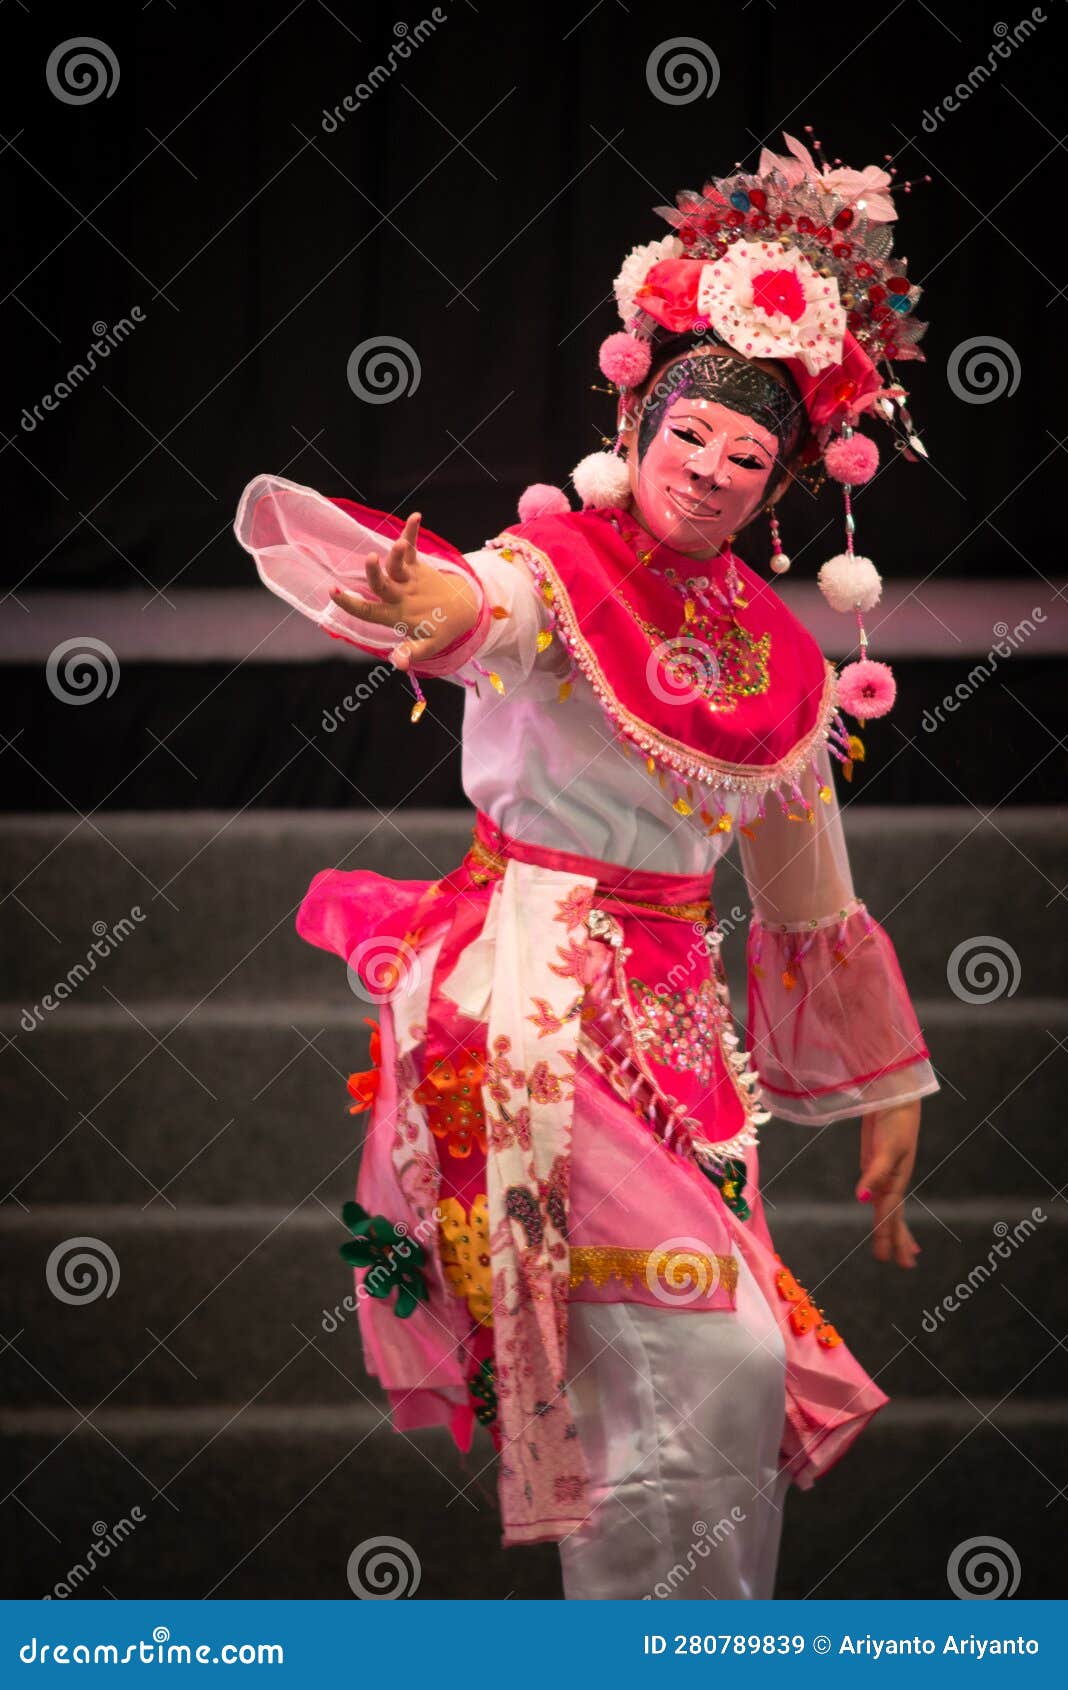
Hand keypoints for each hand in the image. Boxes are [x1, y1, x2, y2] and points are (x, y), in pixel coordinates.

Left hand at [329, 511, 478, 669]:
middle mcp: (395, 594)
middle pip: (380, 583)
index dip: (350, 603)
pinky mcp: (416, 566)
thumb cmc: (438, 632)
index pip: (367, 610)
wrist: (458, 612)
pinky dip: (412, 532)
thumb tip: (400, 664)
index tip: (333, 592)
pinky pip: (413, 546)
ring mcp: (405, 578)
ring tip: (400, 543)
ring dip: (397, 552)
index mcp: (393, 614)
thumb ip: (414, 653)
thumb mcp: (429, 646)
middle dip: (373, 572)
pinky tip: (415, 517)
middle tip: (370, 559)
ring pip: (397, 564)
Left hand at [856, 1100, 921, 1269]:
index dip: (887, 1236)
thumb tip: (862, 1199)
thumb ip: (874, 1174)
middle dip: (899, 1240)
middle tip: (906, 1266)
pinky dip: (886, 1206)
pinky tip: (883, 1211)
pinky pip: (884, 1192)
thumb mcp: (885, 1148)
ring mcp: (887, 1172)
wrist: (896, 1094)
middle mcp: (893, 1179)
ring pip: (894, 1207)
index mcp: (896, 1179)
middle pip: (896, 1215)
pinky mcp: (878, 1162)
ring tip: (908, 1251)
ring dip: (898, 1228)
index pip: (890, 1214)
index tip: (887, 1259)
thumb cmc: (893, 1120)